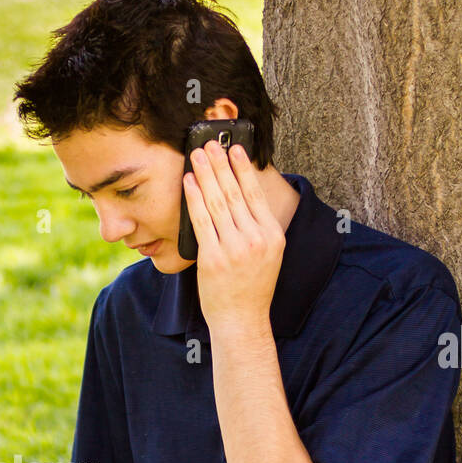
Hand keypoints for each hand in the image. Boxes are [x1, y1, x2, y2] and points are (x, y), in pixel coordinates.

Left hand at [183, 139, 285, 334]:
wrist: (241, 320)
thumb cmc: (251, 287)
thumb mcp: (267, 254)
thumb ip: (258, 227)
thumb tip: (241, 194)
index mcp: (273, 235)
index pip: (255, 194)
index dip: (243, 168)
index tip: (235, 149)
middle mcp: (256, 239)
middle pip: (235, 193)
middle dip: (221, 164)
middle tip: (210, 142)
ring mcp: (234, 249)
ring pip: (217, 202)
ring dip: (205, 175)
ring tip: (197, 155)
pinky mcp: (213, 258)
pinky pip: (201, 221)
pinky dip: (194, 198)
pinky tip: (188, 182)